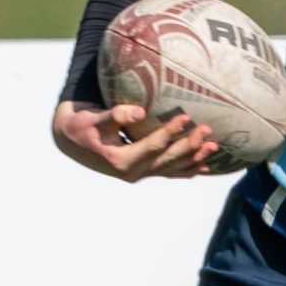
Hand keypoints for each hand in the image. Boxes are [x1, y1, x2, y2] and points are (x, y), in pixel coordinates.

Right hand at [51, 101, 219, 180]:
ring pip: (172, 168)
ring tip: (213, 146)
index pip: (153, 146)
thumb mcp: (93, 119)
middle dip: (189, 145)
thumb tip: (140, 111)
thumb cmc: (82, 126)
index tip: (186, 117)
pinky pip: (169, 172)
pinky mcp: (143, 171)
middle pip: (168, 159)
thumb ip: (115, 115)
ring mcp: (140, 174)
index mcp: (120, 160)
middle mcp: (133, 172)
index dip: (170, 132)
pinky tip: (203, 167)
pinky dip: (186, 170)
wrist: (71, 142)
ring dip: (194, 158)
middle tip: (206, 130)